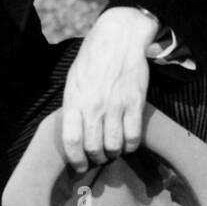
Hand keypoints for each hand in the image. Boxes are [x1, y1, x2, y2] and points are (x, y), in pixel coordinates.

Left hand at [60, 7, 158, 171]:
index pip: (71, 142)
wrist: (118, 38)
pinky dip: (131, 145)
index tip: (80, 166)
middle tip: (99, 158)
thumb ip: (73, 106)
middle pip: (93, 147)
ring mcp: (116, 105)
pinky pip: (134, 135)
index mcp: (74, 101)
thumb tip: (74, 131)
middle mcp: (94, 106)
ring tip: (114, 151)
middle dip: (96, 158)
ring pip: (114, 145)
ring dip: (114, 153)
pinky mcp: (135, 102)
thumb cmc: (92, 58)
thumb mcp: (73, 80)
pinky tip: (129, 143)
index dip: (76, 160)